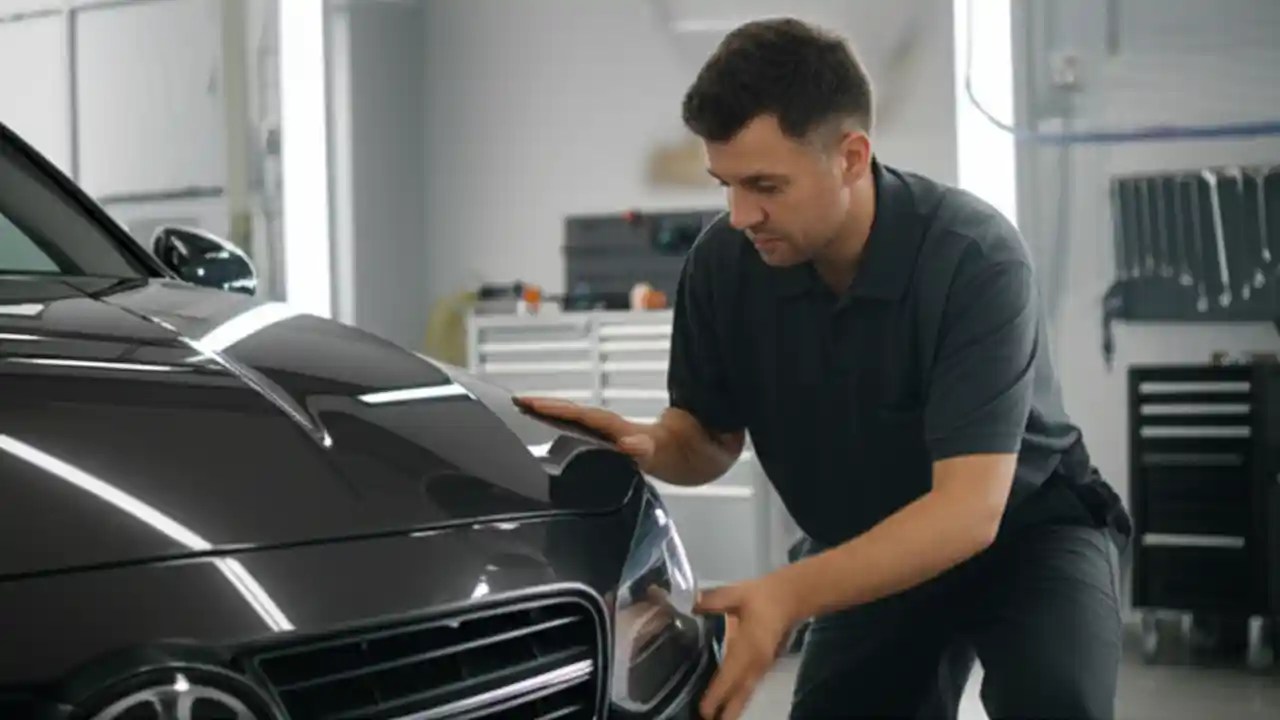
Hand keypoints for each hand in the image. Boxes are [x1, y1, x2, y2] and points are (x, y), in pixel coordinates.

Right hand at [513, 396, 659, 469]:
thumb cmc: (663, 453)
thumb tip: (630, 443)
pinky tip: (545, 429)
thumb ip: (643, 447)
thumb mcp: (655, 452)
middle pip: (568, 411)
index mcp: (611, 425)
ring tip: (522, 410)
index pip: (578, 414)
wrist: (676, 452)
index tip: (531, 403)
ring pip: (569, 417)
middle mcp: (604, 425)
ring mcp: (601, 431)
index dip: (555, 409)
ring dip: (547, 413)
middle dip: (543, 405)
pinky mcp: (601, 439)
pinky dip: (557, 424)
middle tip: (516, 401)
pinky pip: (574, 428)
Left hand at [695, 574, 800, 719]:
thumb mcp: (736, 593)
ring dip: (733, 708)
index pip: (729, 675)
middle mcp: (756, 662)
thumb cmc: (762, 596)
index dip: (717, 694)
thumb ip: (711, 601)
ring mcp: (762, 666)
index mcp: (748, 647)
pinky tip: (730, 704)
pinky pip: (750, 687)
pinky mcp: (764, 665)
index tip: (704, 710)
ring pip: (746, 693)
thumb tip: (689, 605)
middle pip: (740, 693)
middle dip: (726, 711)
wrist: (791, 597)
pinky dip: (739, 698)